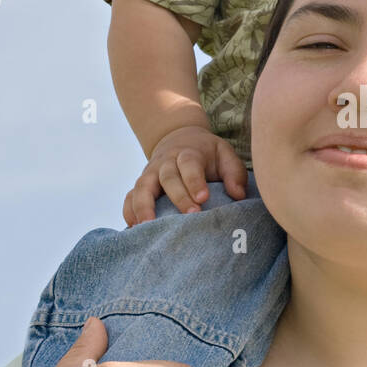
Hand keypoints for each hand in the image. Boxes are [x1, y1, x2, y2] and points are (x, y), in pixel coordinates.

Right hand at [123, 125, 247, 224]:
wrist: (179, 138)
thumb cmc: (207, 154)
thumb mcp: (225, 154)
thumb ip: (234, 173)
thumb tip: (238, 195)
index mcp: (188, 153)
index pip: (190, 164)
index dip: (194, 180)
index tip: (203, 197)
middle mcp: (165, 162)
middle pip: (167, 177)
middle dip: (178, 197)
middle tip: (191, 216)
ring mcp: (150, 174)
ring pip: (142, 187)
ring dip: (144, 206)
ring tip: (148, 227)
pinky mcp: (141, 185)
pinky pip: (129, 197)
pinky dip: (129, 211)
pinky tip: (133, 228)